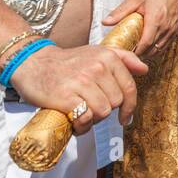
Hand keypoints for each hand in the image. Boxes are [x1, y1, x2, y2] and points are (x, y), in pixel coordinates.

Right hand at [9, 44, 147, 132]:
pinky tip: (73, 119)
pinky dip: (81, 125)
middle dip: (105, 110)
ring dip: (93, 119)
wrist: (32, 63)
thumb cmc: (68, 62)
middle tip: (90, 107)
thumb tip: (145, 69)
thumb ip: (123, 58)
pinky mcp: (66, 97)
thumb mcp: (97, 52)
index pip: (128, 88)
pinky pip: (85, 119)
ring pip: (102, 112)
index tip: (125, 118)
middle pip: (115, 103)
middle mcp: (96, 68)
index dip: (129, 107)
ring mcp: (81, 82)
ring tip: (81, 113)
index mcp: (107, 57)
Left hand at [103, 0, 177, 58]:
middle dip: (139, 53)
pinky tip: (146, 46)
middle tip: (127, 52)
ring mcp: (171, 31)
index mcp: (155, 19)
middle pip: (151, 49)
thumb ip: (120, 11)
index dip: (135, 51)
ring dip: (147, 53)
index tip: (125, 52)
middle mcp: (165, 27)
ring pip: (158, 50)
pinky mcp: (175, 33)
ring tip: (136, 50)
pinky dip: (155, 49)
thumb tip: (105, 22)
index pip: (146, 43)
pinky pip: (164, 47)